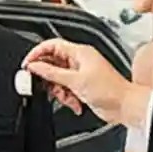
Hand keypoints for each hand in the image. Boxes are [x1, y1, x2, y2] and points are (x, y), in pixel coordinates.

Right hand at [21, 38, 147, 126]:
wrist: (125, 106)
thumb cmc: (110, 90)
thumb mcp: (76, 81)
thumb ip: (52, 73)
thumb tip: (35, 67)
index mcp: (80, 52)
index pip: (51, 45)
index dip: (37, 53)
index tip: (28, 65)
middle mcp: (79, 61)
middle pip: (52, 63)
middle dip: (49, 78)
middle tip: (47, 86)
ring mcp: (80, 74)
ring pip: (57, 78)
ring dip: (59, 91)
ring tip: (67, 97)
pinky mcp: (81, 86)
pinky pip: (65, 89)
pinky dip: (66, 97)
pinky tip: (74, 102)